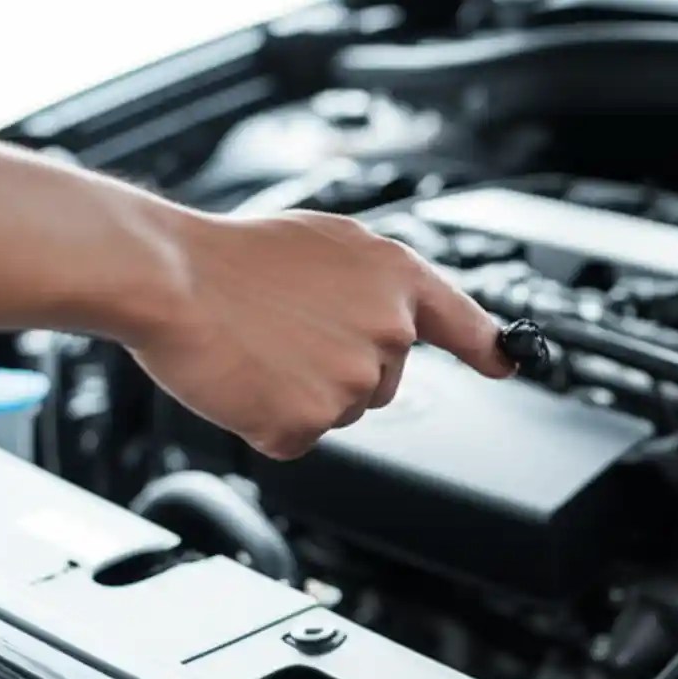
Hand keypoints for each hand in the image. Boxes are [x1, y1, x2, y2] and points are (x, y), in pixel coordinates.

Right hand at [125, 209, 512, 459]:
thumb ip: (375, 282)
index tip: (506, 364)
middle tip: (287, 330)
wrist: (171, 279)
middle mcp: (388, 332)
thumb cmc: (234, 257)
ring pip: (342, 410)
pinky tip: (247, 380)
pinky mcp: (309, 423)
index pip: (462, 322)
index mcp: (396, 279)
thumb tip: (399, 321)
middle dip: (341, 364)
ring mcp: (352, 382)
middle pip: (385, 379)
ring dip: (304, 393)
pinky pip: (298, 437)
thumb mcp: (326, 241)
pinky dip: (269, 420)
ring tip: (262, 347)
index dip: (487, 347)